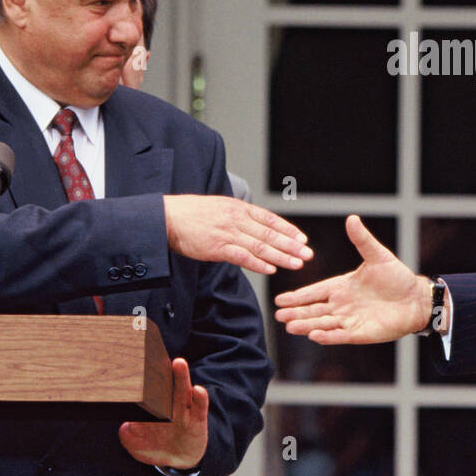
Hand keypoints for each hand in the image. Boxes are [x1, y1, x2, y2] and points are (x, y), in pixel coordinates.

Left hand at [119, 357, 208, 469]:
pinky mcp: (198, 420)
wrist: (180, 460)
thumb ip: (130, 440)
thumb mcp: (140, 448)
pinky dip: (200, 398)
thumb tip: (125, 427)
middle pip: (168, 384)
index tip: (140, 364)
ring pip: (184, 391)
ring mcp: (185, 411)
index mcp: (156, 408)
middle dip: (165, 370)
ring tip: (178, 364)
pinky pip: (200, 407)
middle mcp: (171, 405)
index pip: (152, 389)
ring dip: (182, 377)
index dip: (146, 377)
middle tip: (161, 354)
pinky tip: (198, 390)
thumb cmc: (158, 448)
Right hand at [164, 194, 312, 273]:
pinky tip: (270, 268)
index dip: (288, 230)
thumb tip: (255, 226)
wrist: (167, 217)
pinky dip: (258, 263)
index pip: (270, 219)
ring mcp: (228, 233)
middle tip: (308, 254)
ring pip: (261, 245)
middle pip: (270, 233)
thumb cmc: (191, 214)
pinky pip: (242, 256)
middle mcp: (237, 219)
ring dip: (281, 256)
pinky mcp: (217, 247)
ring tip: (296, 263)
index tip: (303, 239)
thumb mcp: (220, 207)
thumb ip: (238, 217)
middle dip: (292, 245)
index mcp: (238, 208)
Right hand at [274, 214, 432, 343]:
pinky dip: (327, 335)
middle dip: (296, 313)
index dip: (298, 296)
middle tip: (278, 315)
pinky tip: (314, 335)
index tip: (279, 299)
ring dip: (307, 325)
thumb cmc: (397, 277)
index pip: (315, 292)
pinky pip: (340, 335)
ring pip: (323, 323)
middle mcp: (342, 304)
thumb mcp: (377, 255)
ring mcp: (350, 320)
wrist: (416, 299)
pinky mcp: (360, 333)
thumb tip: (352, 218)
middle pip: (314, 310)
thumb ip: (362, 240)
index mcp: (342, 286)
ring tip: (290, 326)